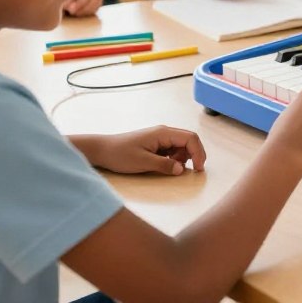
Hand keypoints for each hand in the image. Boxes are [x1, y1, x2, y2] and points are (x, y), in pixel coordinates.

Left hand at [84, 126, 206, 175]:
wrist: (102, 150)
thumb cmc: (120, 155)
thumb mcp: (142, 162)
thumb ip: (164, 165)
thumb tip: (181, 169)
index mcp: (163, 133)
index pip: (190, 138)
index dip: (198, 153)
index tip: (198, 169)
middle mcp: (164, 132)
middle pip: (189, 140)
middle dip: (195, 154)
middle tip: (193, 170)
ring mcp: (160, 137)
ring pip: (182, 145)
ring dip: (184, 157)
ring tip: (174, 168)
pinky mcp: (155, 143)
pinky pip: (173, 149)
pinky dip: (175, 158)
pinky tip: (167, 165)